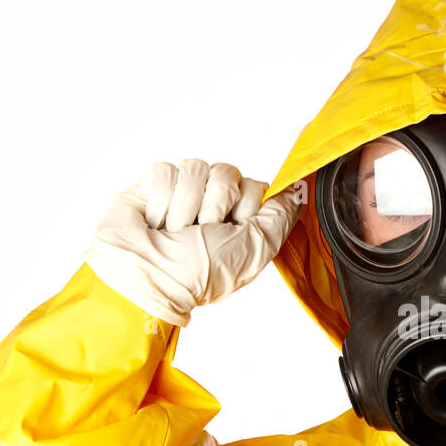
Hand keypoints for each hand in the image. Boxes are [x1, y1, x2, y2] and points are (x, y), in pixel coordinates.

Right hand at [84, 159, 300, 325]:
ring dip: (186, 208)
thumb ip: (281, 217)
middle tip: (200, 233)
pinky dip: (161, 202)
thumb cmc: (199, 274)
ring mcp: (184, 191)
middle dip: (214, 207)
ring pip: (196, 168)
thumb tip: (297, 189)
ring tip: (176, 232)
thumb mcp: (255, 249)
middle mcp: (214, 202)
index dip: (246, 205)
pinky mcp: (154, 184)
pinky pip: (166, 171)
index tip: (233, 229)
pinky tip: (157, 223)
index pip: (256, 185)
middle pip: (227, 173)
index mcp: (240, 219)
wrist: (147, 277)